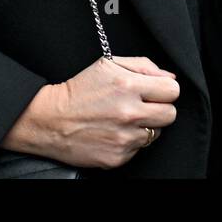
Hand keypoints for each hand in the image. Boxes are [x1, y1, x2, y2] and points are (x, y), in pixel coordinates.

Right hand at [1, 55, 179, 167]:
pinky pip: (139, 149)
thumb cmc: (79, 90)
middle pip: (170, 114)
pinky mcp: (117, 157)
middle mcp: (129, 113)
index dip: (164, 89)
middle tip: (143, 106)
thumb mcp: (108, 65)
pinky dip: (130, 141)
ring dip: (145, 126)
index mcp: (128, 86)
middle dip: (160, 108)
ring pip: (157, 133)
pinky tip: (114, 132)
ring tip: (124, 119)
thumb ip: (143, 66)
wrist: (48, 121)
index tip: (154, 91)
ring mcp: (124, 138)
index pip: (173, 90)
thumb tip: (169, 77)